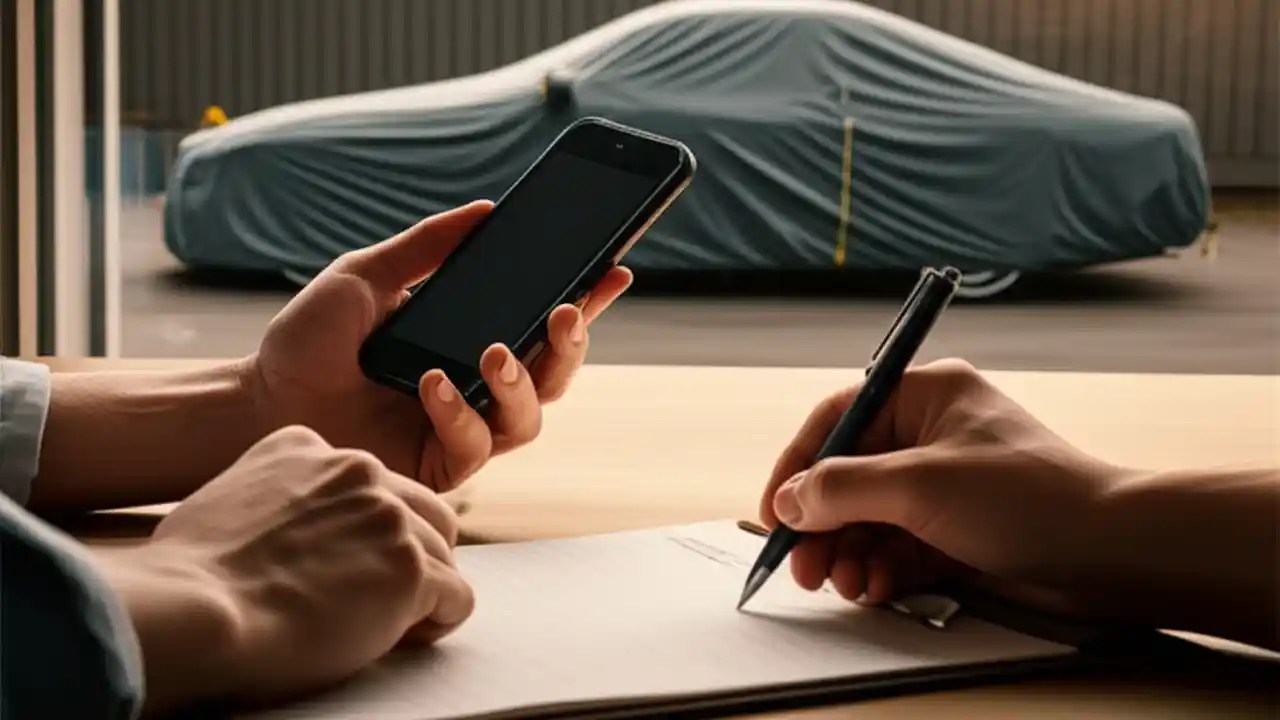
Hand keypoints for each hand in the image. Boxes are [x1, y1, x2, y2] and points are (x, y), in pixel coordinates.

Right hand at [96, 425, 472, 711]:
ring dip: (425, 590)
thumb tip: (278, 530)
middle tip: (380, 595)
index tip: (343, 565)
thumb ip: (271, 497)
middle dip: (411, 553)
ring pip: (444, 552)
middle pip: (422, 510)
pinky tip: (409, 636)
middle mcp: (358, 469)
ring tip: (388, 623)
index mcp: (309, 448)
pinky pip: (457, 596)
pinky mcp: (410, 567)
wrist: (193, 611)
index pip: (370, 484)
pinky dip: (440, 620)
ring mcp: (389, 516)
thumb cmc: (189, 576)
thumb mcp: (225, 499)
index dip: (366, 530)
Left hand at [244, 201, 631, 492]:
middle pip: (553, 376)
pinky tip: (432, 384)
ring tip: (493, 352)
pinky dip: (460, 413)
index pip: (540, 322)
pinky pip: (474, 448)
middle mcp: (475, 387)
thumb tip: (486, 209)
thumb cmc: (308, 341)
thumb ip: (426, 246)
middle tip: (565, 312)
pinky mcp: (435, 468)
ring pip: (528, 419)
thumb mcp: (367, 275)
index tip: (613, 269)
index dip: (585, 301)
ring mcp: (459, 430)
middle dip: (570, 345)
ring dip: (521, 383)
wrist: (256, 400)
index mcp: (468, 338)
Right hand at [759, 359, 1129, 618]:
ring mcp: (945, 483)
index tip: (775, 509)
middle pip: (849, 475)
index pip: (838, 419)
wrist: (1111, 552)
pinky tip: (876, 587)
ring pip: (871, 516)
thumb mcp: (920, 486)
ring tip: (844, 583)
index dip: (799, 465)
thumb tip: (791, 500)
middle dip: (823, 523)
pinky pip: (899, 544)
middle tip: (804, 565)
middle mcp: (931, 433)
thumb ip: (844, 489)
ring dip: (849, 551)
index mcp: (925, 395)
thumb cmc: (1028, 498)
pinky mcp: (958, 528)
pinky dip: (881, 567)